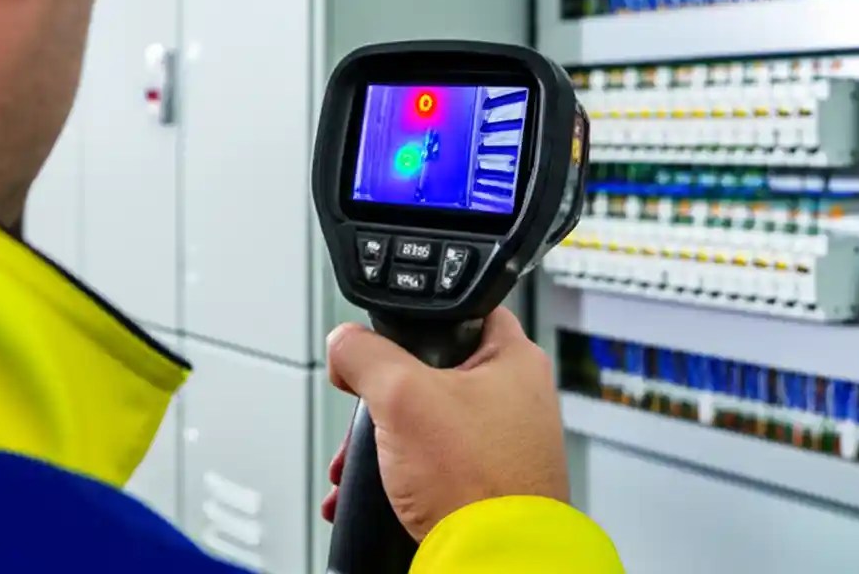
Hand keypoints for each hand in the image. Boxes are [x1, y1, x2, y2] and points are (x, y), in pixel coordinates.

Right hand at [321, 307, 568, 540]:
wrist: (495, 562)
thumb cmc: (477, 485)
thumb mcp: (402, 396)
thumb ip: (364, 354)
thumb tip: (344, 343)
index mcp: (513, 358)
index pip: (456, 310)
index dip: (410, 321)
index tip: (379, 341)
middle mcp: (514, 396)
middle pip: (429, 370)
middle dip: (382, 398)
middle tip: (368, 411)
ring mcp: (502, 440)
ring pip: (424, 420)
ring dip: (382, 440)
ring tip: (362, 462)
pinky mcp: (487, 478)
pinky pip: (432, 460)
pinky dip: (398, 471)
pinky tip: (376, 489)